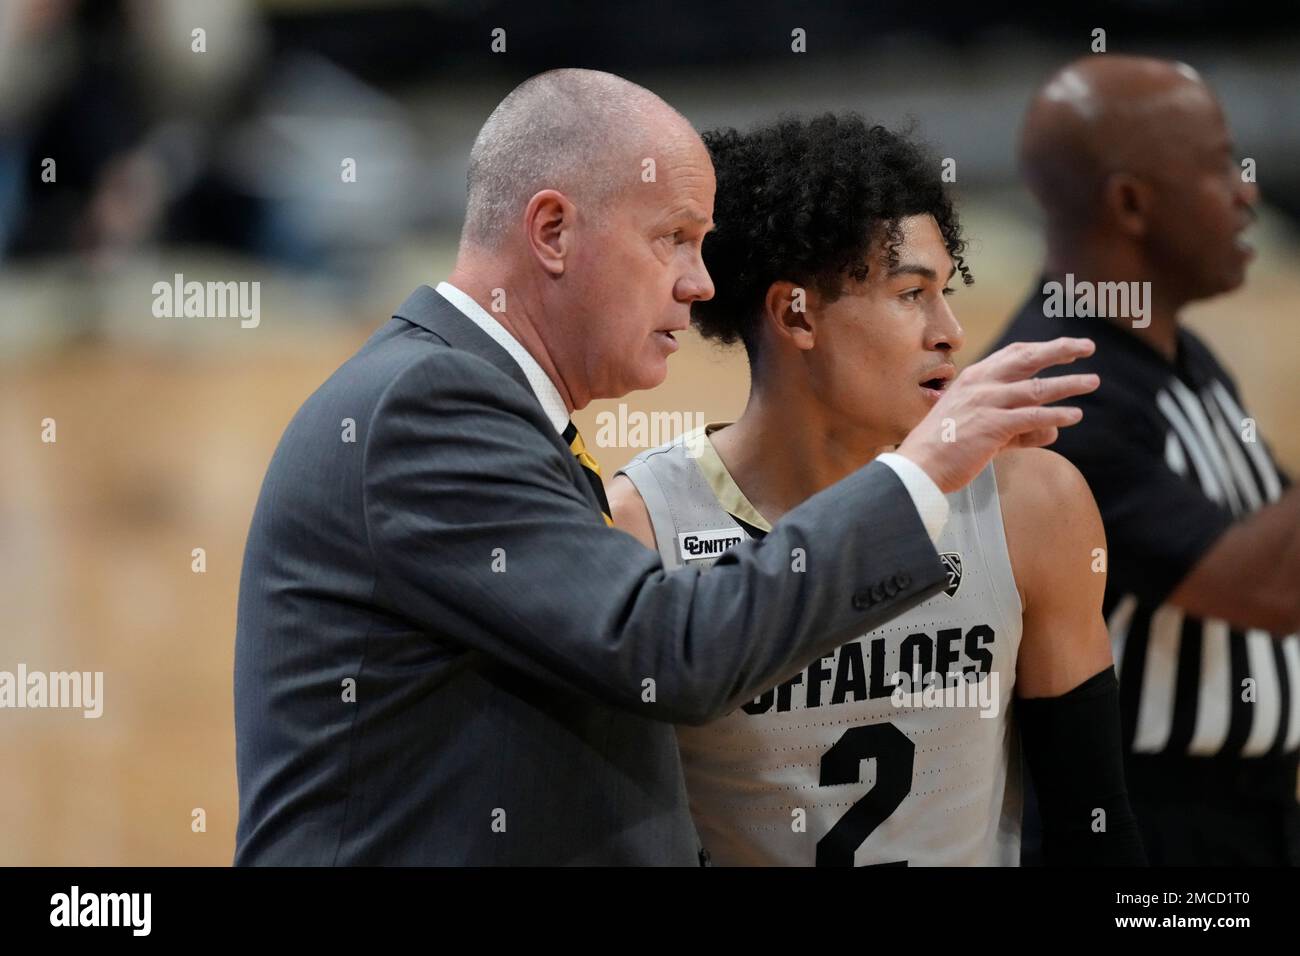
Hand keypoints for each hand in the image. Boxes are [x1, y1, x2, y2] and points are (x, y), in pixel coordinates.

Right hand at [896, 337, 1098, 493]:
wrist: (919, 465)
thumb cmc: (944, 447)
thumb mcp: (977, 425)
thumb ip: (1016, 426)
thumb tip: (1051, 431)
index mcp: (973, 378)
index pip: (1013, 354)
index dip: (1041, 349)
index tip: (1064, 349)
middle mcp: (981, 384)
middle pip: (1028, 359)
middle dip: (1061, 351)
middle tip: (1086, 348)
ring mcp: (987, 403)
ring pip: (1037, 388)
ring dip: (1069, 384)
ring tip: (1092, 381)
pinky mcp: (993, 426)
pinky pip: (1033, 417)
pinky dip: (1056, 415)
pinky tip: (1074, 416)